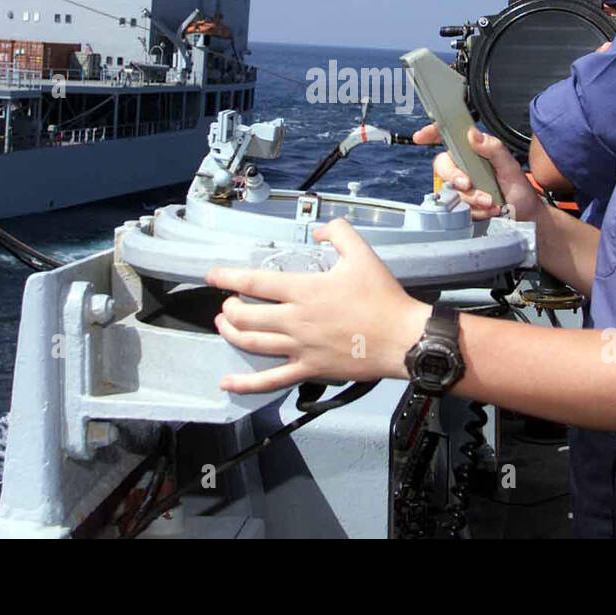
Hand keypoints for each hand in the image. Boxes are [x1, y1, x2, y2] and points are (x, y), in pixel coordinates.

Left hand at [208, 218, 427, 393]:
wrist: (402, 339)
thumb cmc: (383, 298)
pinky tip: (227, 383)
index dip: (228, 277)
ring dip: (231, 333)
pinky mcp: (309, 369)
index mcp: (305, 290)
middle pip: (246, 315)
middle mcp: (296, 320)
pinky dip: (245, 383)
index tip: (213, 275)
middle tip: (228, 302)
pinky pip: (270, 380)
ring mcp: (300, 348)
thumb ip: (338, 233)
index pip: (255, 282)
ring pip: (252, 342)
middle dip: (229, 307)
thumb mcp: (362, 254)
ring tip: (225, 325)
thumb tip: (319, 231)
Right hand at [411, 123, 542, 222]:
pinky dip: (475, 210)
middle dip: (454, 177)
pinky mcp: (463, 205)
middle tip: (469, 184)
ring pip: (451, 190)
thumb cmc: (518, 189)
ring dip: (472, 198)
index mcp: (473, 152)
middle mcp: (464, 167)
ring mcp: (462, 187)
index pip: (449, 139)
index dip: (432, 134)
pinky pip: (458, 208)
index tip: (421, 137)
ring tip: (492, 202)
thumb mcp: (510, 166)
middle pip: (443, 166)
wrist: (524, 215)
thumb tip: (473, 134)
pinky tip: (489, 210)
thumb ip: (493, 148)